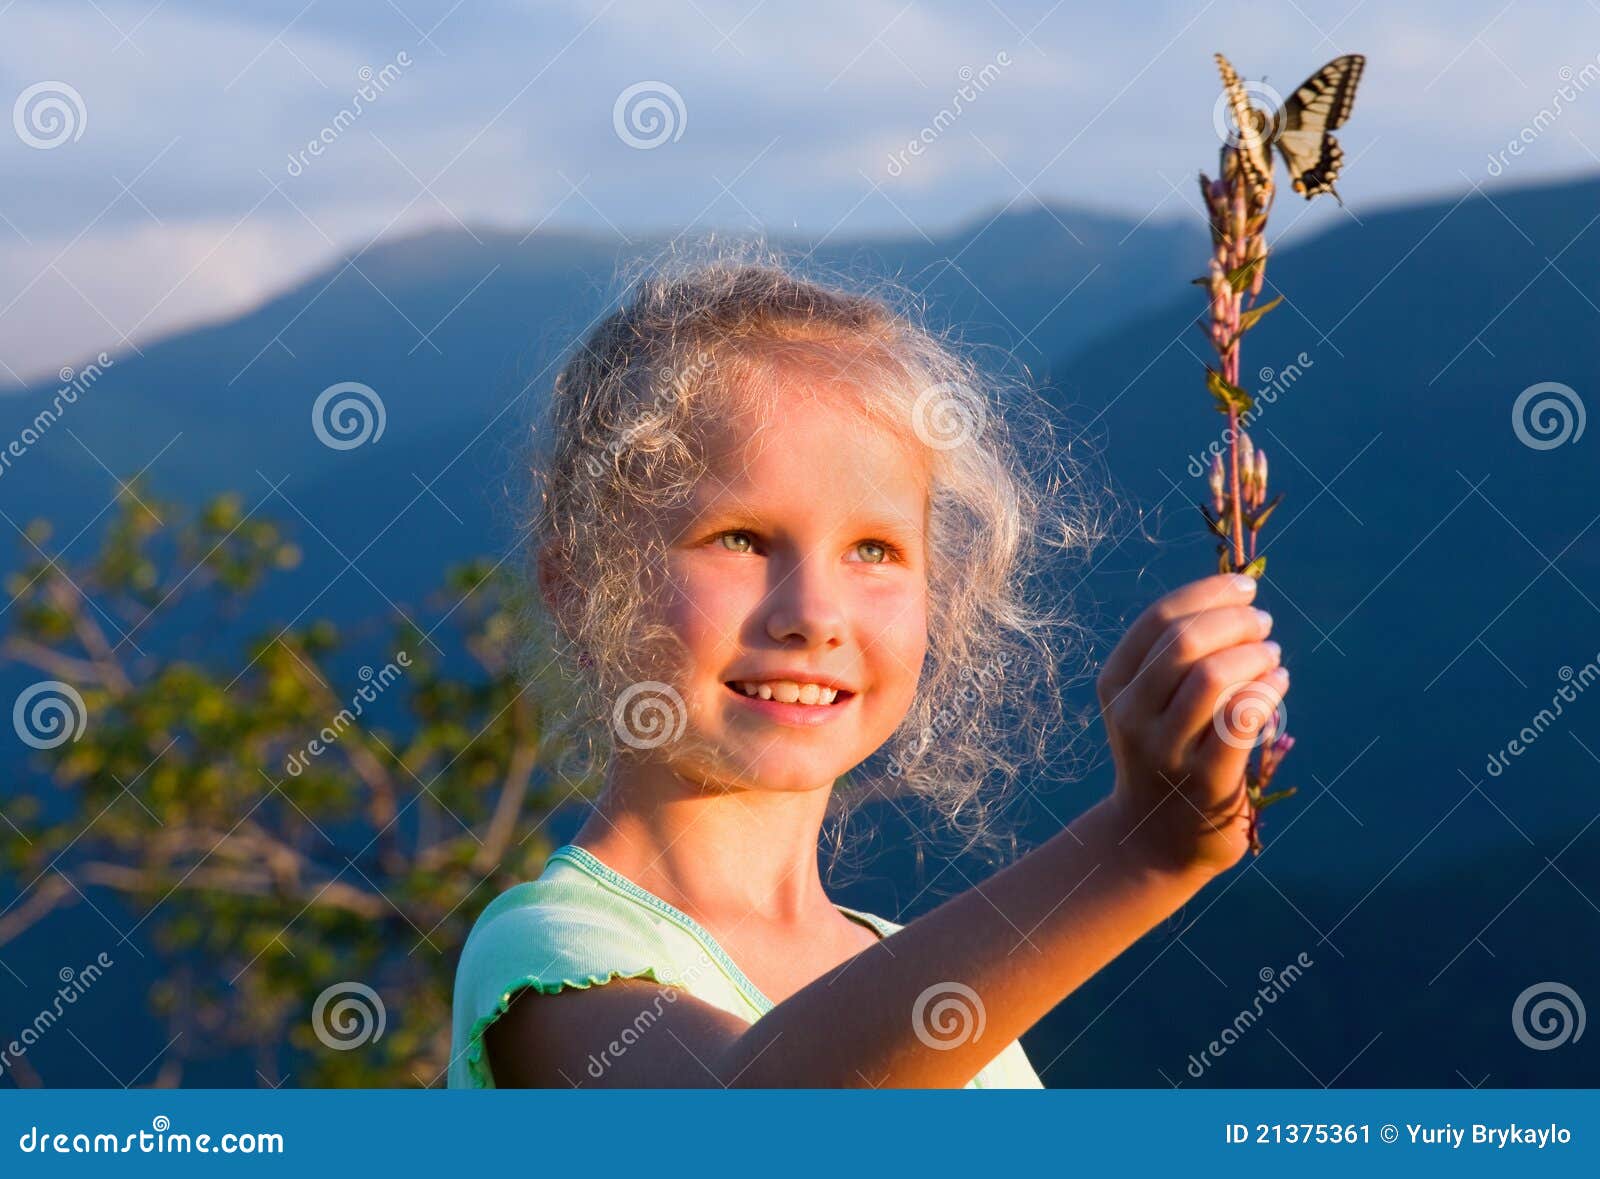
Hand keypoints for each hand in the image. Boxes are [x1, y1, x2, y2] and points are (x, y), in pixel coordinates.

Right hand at [1095, 573, 1288, 876]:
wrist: (1154, 838)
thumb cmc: (1164, 754)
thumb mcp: (1150, 703)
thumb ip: (1176, 657)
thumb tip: (1235, 597)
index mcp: (1115, 684)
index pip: (1160, 619)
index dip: (1209, 593)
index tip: (1246, 586)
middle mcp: (1133, 714)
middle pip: (1185, 642)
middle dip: (1236, 621)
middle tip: (1264, 623)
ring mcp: (1166, 750)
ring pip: (1212, 678)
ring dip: (1254, 656)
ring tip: (1273, 656)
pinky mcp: (1205, 782)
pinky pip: (1241, 722)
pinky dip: (1267, 692)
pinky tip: (1278, 685)